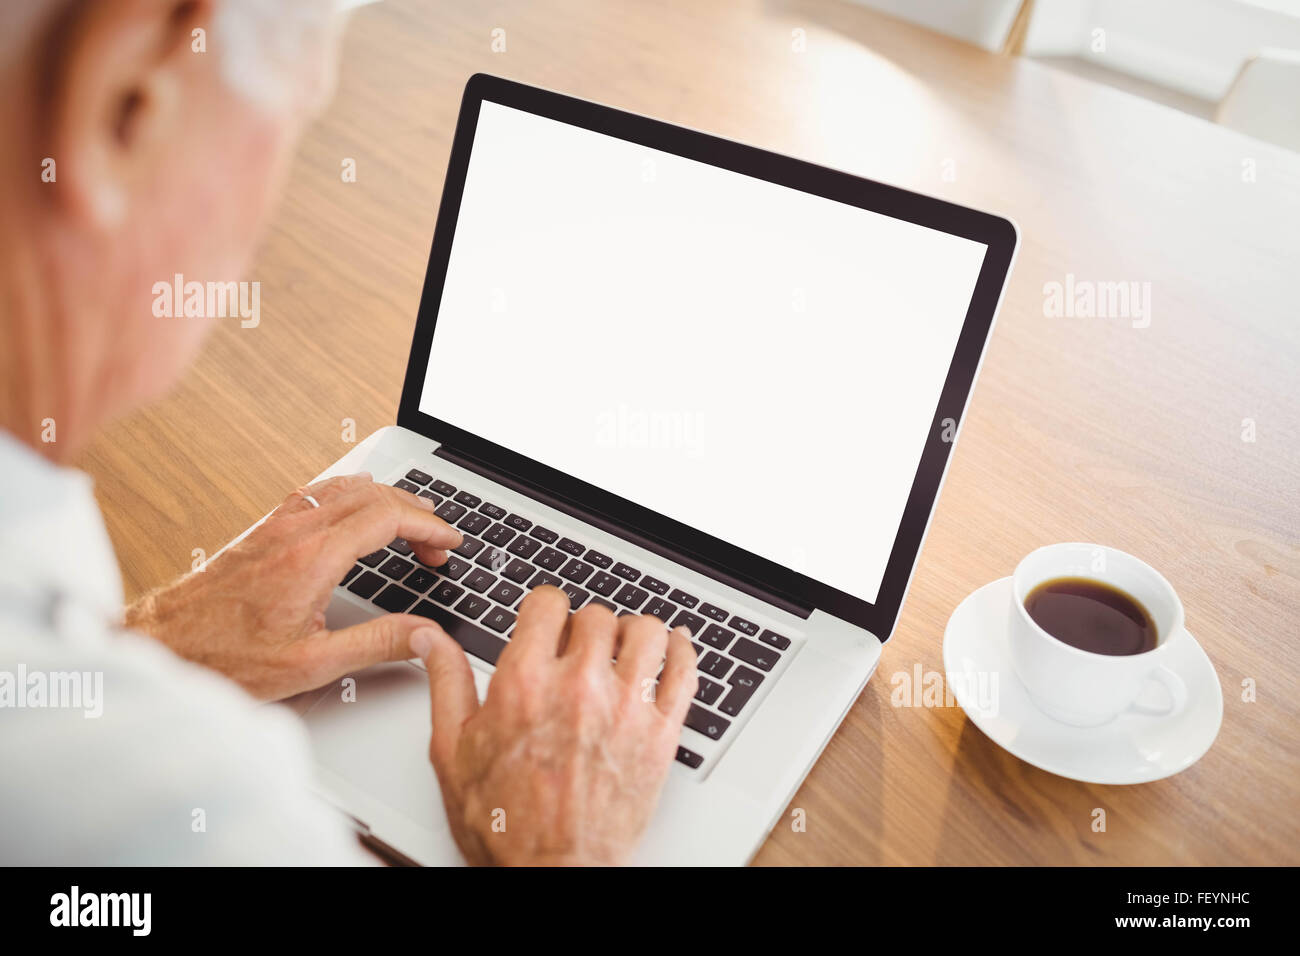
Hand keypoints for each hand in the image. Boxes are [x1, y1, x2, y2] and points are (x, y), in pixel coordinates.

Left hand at [125, 473, 462, 699]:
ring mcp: (278, 526)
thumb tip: (425, 634)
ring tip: (411, 522)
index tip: (450, 542)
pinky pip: (320, 493)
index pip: (388, 519)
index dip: (429, 527)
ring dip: (387, 499)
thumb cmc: (225, 657)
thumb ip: (377, 644)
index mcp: (314, 558)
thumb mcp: (312, 664)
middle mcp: (296, 531)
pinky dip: (353, 494)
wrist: (163, 645)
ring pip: (347, 487)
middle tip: (438, 544)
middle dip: (416, 513)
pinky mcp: (264, 530)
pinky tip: (356, 504)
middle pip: (374, 495)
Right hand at [412, 586, 698, 865]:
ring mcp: (625, 709)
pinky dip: (682, 651)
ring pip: (646, 632)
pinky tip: (673, 648)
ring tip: (622, 648)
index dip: (546, 608)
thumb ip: (446, 684)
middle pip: (596, 616)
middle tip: (579, 648)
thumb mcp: (453, 752)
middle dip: (585, 626)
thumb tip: (430, 640)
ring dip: (633, 633)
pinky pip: (685, 671)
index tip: (548, 621)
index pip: (549, 603)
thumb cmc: (503, 824)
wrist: (551, 874)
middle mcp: (578, 687)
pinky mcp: (660, 735)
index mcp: (525, 683)